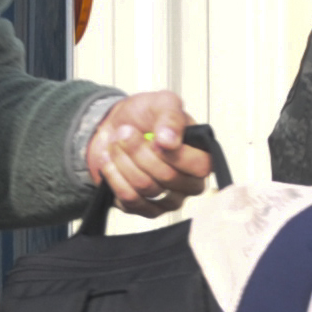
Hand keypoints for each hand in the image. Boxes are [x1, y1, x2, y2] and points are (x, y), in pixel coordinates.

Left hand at [86, 89, 214, 215]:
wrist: (114, 127)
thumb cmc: (144, 115)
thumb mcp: (160, 103)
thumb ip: (170, 117)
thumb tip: (171, 141)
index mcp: (201, 155)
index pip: (200, 166)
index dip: (174, 154)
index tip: (153, 137)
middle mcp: (189, 181)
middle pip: (168, 178)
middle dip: (139, 152)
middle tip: (124, 132)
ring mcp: (168, 199)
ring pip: (145, 187)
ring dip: (123, 161)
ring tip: (115, 143)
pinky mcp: (145, 208)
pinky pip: (130, 201)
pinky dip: (114, 177)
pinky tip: (109, 161)